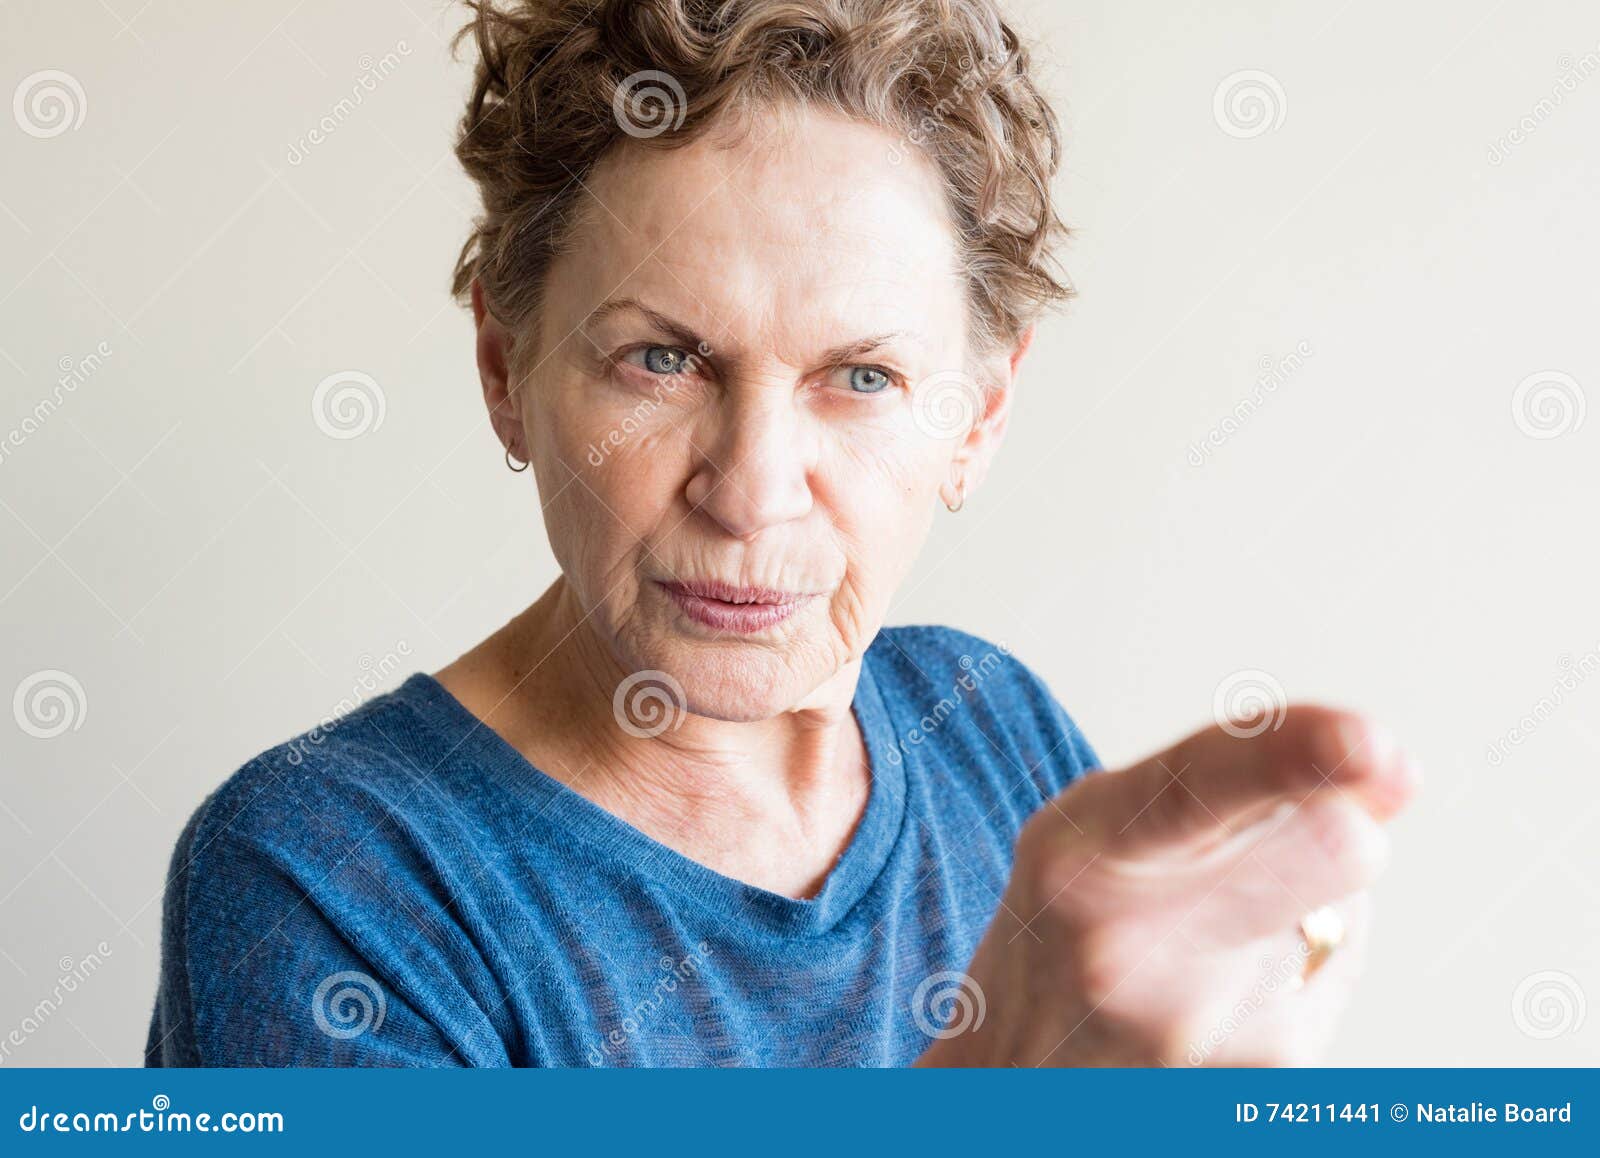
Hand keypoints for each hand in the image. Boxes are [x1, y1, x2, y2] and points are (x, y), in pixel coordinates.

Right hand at [917, 706, 1421, 1066]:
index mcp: (1085, 862)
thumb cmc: (1069, 925)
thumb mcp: (1102, 824)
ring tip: (1205, 934)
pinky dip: (1302, 957)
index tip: (1369, 742)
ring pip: (1342, 905)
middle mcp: (1138, 949)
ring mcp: (1207, 1027)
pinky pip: (1336, 969)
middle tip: (1331, 811)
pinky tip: (1225, 983)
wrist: (1023, 1076)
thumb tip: (1391, 770)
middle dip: (1346, 821)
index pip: (1201, 791)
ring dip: (1302, 898)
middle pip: (1332, 853)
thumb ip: (1233, 780)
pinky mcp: (1266, 1075)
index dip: (1294, 758)